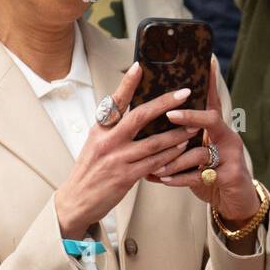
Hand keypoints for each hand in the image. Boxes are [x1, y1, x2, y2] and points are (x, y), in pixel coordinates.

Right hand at [53, 62, 200, 237]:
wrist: (76, 202)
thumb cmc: (89, 173)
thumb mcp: (94, 145)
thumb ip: (112, 130)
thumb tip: (135, 116)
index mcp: (99, 130)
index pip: (115, 102)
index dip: (127, 84)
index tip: (139, 67)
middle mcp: (107, 141)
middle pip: (140, 116)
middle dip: (165, 103)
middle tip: (184, 93)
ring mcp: (117, 159)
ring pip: (153, 142)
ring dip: (176, 133)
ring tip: (193, 125)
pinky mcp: (125, 177)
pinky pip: (153, 163)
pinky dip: (169, 155)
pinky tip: (181, 149)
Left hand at [158, 57, 261, 221]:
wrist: (235, 203)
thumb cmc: (211, 176)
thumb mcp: (195, 157)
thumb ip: (178, 146)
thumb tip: (146, 138)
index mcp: (217, 130)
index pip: (212, 102)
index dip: (209, 83)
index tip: (206, 62)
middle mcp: (227, 137)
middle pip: (212, 119)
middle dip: (190, 117)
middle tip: (169, 115)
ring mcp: (231, 156)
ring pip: (202, 151)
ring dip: (176, 158)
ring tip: (156, 165)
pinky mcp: (231, 175)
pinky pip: (201, 175)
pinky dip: (180, 178)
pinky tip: (163, 180)